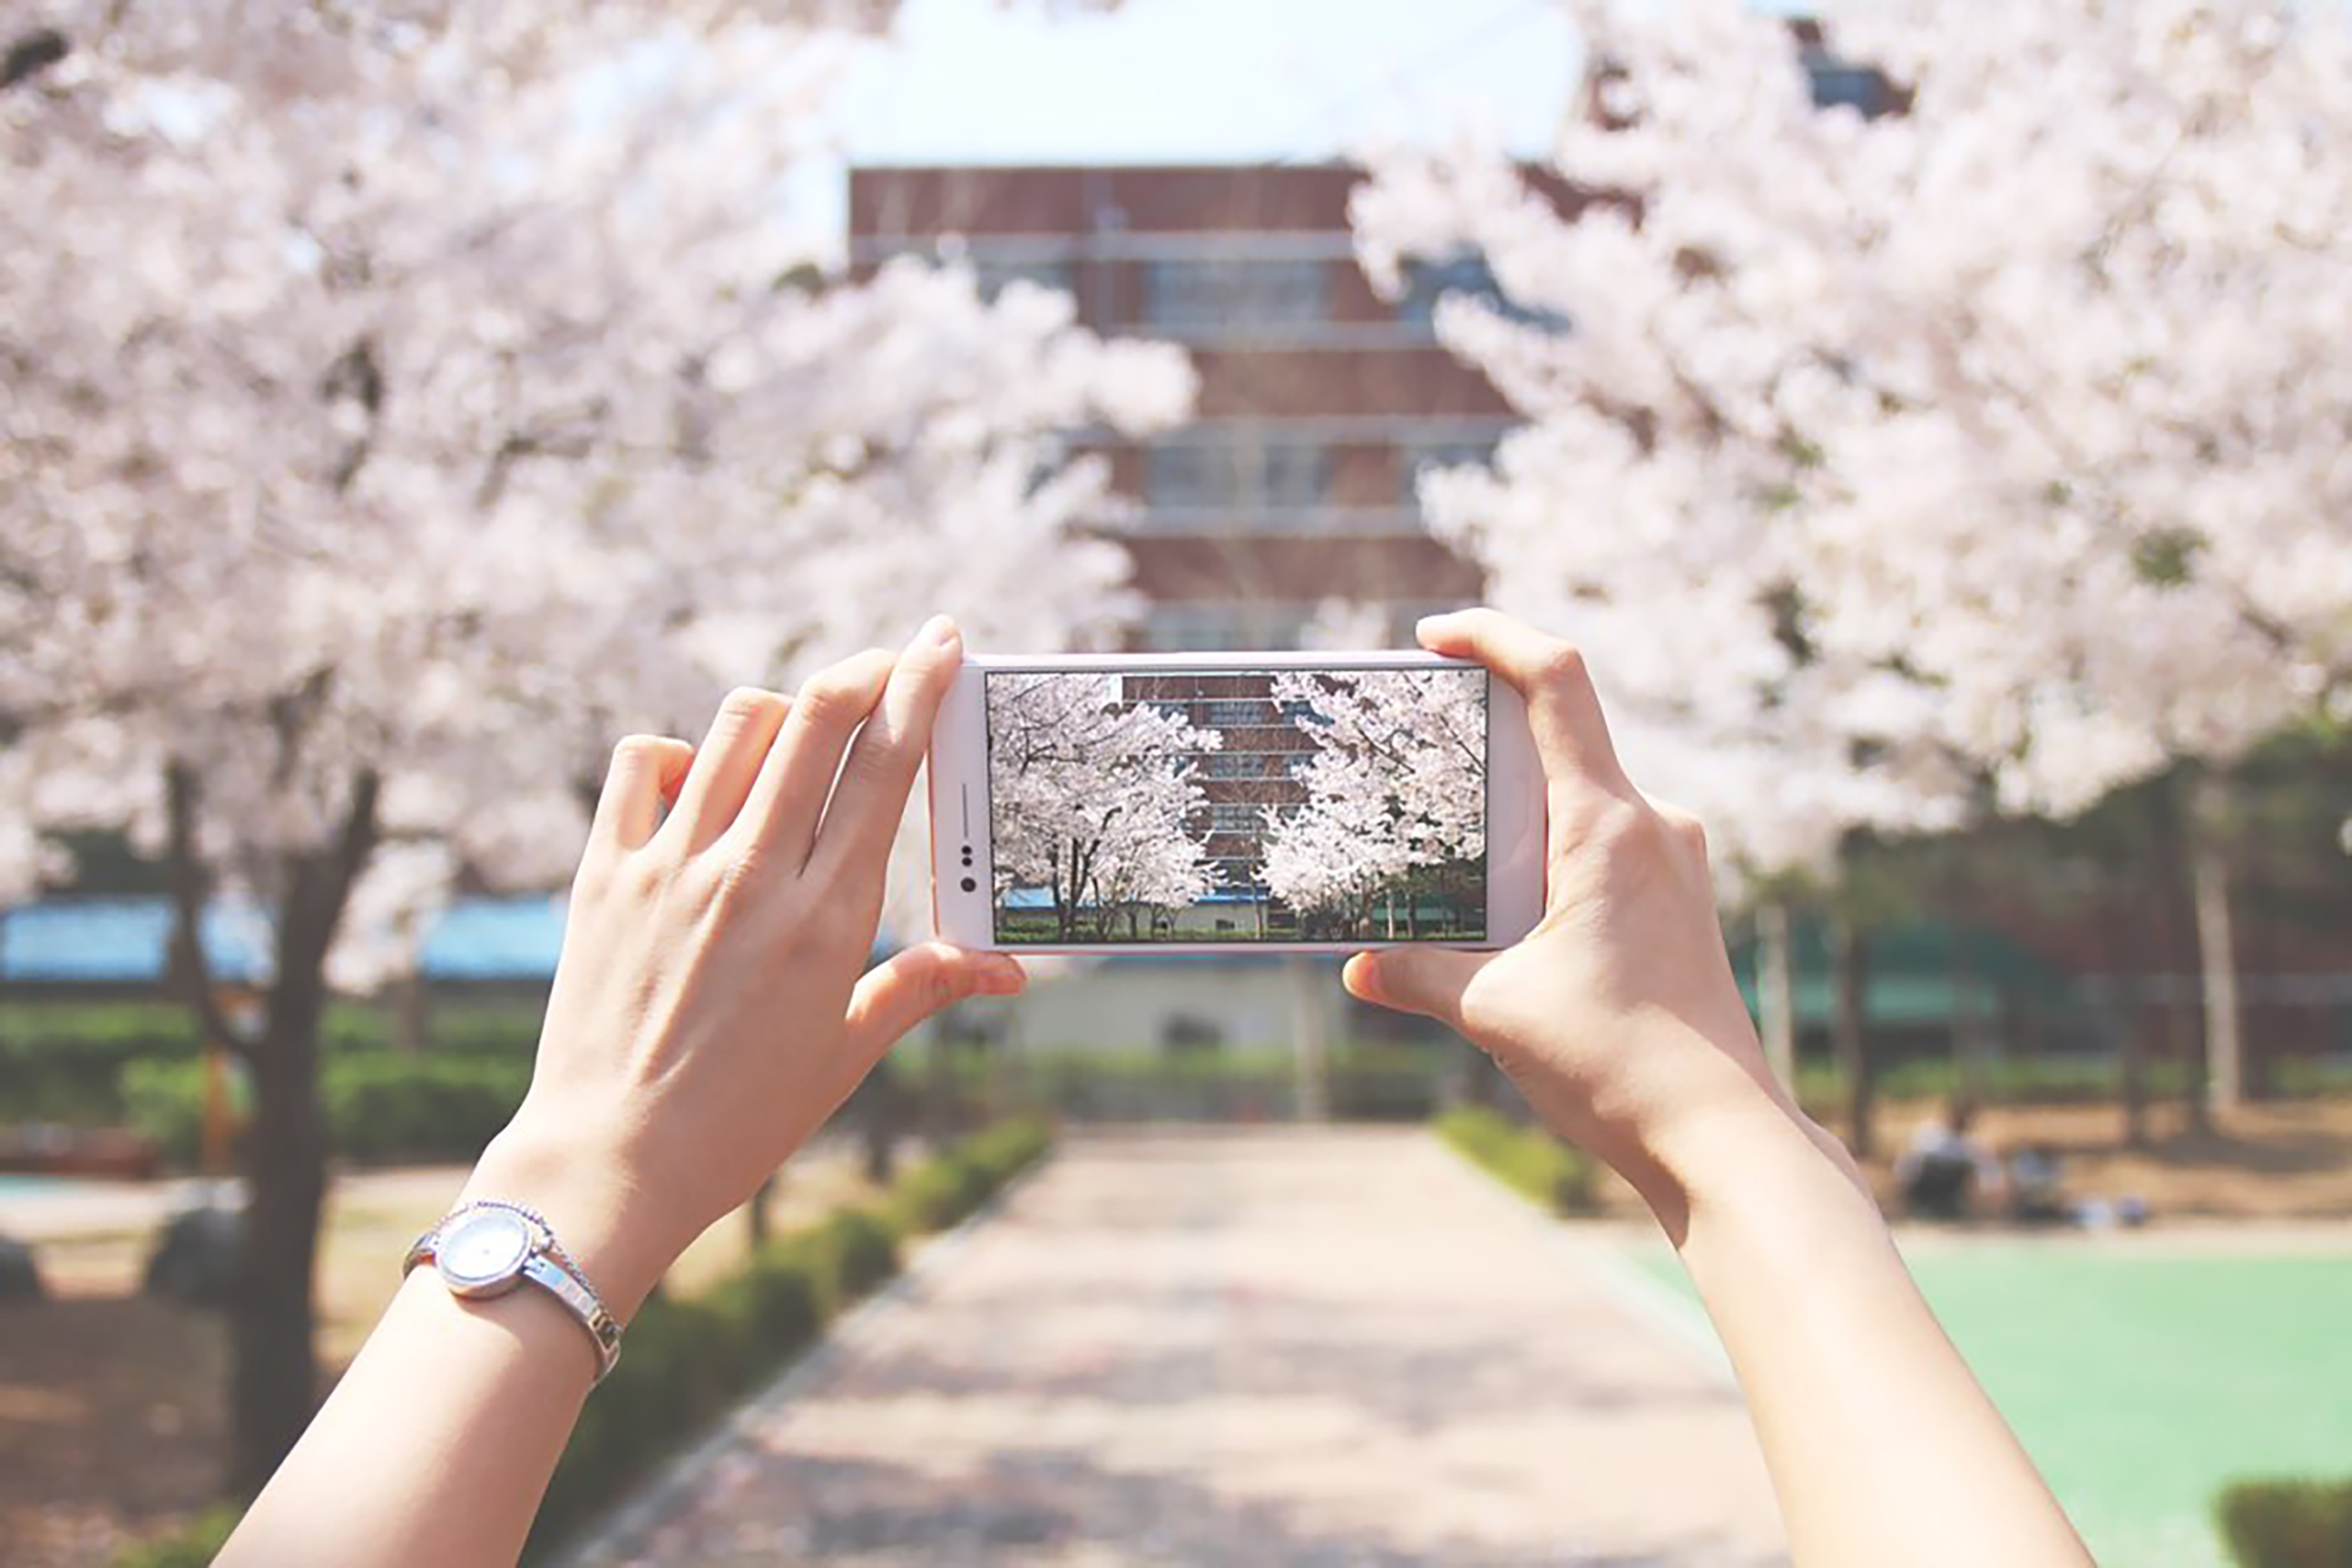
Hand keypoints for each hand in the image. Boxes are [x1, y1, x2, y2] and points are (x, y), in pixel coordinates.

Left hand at [466, 616, 1023, 1314]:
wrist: (611, 1163)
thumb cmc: (740, 1120)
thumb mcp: (846, 1053)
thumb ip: (924, 988)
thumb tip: (1011, 972)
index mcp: (828, 919)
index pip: (885, 768)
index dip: (919, 687)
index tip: (940, 642)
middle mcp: (753, 877)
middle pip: (817, 717)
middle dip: (863, 670)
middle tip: (886, 664)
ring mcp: (673, 868)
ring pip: (736, 723)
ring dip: (782, 709)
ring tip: (798, 738)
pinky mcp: (605, 874)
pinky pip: (643, 762)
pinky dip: (678, 754)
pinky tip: (698, 788)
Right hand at [1342, 608, 1851, 1231]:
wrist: (1721, 1137)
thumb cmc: (1618, 1067)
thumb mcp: (1494, 1013)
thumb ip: (1417, 974)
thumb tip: (1356, 967)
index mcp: (1609, 825)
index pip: (1556, 679)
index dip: (1494, 636)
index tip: (1434, 638)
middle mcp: (1654, 826)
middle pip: (1563, 734)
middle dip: (1483, 736)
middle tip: (1411, 755)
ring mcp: (1676, 862)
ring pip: (1583, 793)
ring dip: (1514, 804)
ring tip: (1448, 843)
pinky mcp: (1681, 900)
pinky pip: (1606, 840)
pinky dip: (1548, 847)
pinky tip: (1505, 901)